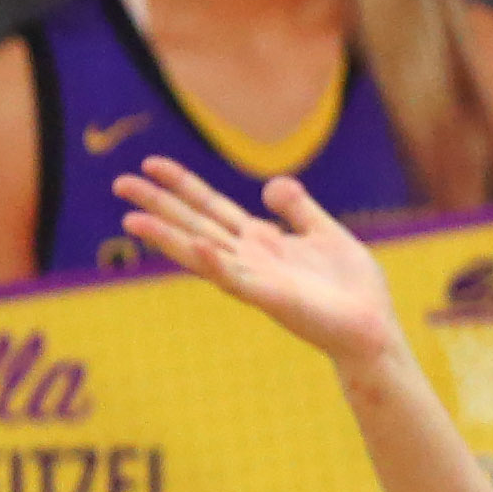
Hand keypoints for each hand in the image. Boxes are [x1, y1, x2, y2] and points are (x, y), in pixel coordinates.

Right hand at [116, 159, 403, 369]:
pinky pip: (238, 280)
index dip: (183, 184)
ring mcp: (257, 280)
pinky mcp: (274, 299)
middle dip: (159, 205)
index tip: (151, 162)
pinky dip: (216, 263)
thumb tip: (270, 184)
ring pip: (204, 253)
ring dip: (169, 238)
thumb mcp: (326, 233)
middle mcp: (251, 260)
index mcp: (262, 242)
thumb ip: (298, 209)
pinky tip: (196, 245)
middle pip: (196, 224)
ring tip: (133, 220)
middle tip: (119, 183)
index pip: (212, 207)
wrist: (373, 328)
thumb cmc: (352, 288)